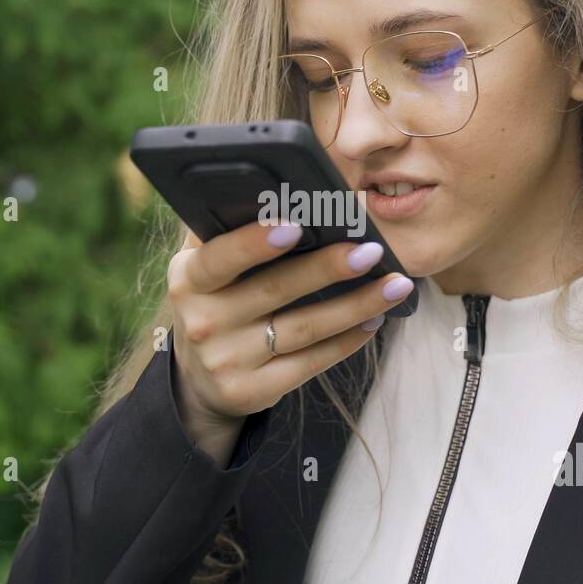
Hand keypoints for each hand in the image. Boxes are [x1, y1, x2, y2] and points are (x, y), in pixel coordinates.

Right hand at [167, 220, 413, 426]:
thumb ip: (227, 232)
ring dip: (355, 305)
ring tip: (394, 284)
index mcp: (188, 280)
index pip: (220, 259)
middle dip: (327, 269)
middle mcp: (203, 323)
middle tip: (371, 250)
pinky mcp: (252, 391)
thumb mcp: (204, 268)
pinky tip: (374, 319)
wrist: (199, 380)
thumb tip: (279, 192)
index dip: (255, 242)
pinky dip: (347, 340)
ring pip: (303, 329)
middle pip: (275, 291)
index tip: (297, 225)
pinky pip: (310, 363)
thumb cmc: (215, 301)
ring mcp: (227, 362)